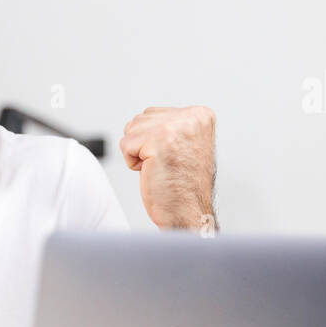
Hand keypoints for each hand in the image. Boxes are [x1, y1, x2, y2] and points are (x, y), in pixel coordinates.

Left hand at [119, 105, 216, 230]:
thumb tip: (141, 119)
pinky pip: (125, 145)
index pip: (152, 114)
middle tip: (166, 165)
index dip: (153, 140)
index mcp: (200, 115)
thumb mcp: (183, 144)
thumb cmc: (182, 186)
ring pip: (131, 130)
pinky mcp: (158, 140)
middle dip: (144, 145)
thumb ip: (170, 125)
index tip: (174, 158)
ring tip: (161, 167)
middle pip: (140, 119)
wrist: (188, 212)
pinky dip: (133, 163)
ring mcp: (175, 126)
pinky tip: (154, 171)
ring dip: (139, 153)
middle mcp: (191, 117)